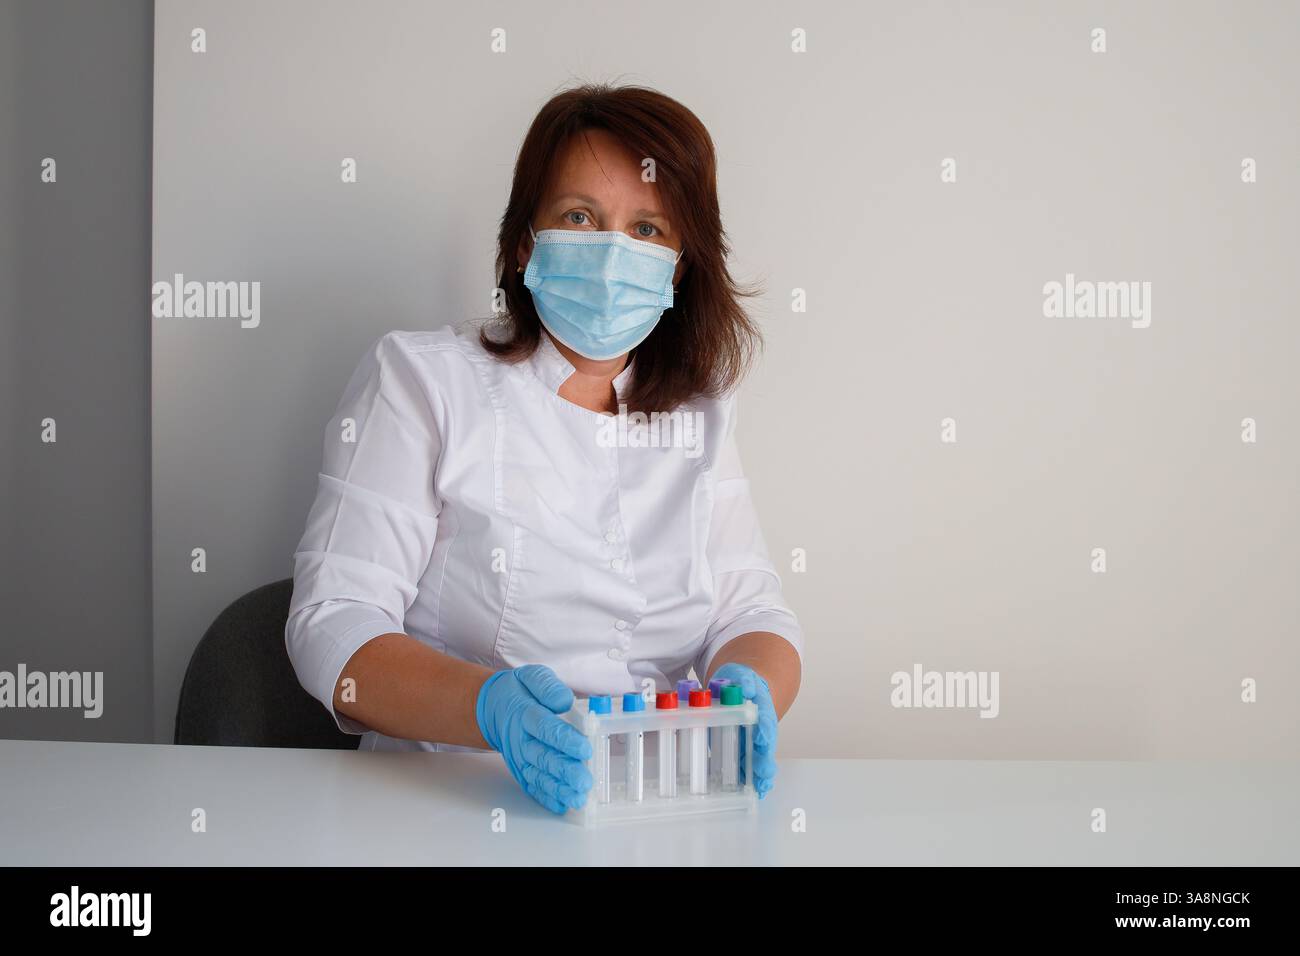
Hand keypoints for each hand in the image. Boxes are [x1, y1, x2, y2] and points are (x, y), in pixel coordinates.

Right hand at [475, 665, 592, 813]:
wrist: (494, 708)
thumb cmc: (520, 692)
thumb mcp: (532, 677)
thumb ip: (548, 687)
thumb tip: (564, 700)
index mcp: (525, 713)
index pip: (545, 727)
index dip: (565, 740)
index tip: (585, 749)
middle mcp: (520, 739)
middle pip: (543, 756)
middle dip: (565, 770)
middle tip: (585, 780)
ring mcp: (519, 757)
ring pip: (539, 775)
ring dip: (558, 788)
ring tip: (578, 797)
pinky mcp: (520, 769)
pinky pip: (532, 785)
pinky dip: (546, 797)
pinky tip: (562, 805)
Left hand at [712, 662, 778, 797]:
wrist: (744, 687)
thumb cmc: (742, 682)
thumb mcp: (741, 676)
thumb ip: (744, 681)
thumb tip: (746, 687)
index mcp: (761, 708)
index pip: (765, 720)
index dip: (764, 730)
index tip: (762, 739)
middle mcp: (761, 728)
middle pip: (765, 746)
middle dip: (765, 760)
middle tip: (765, 774)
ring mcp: (753, 742)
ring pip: (760, 760)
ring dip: (761, 775)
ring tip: (762, 788)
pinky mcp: (741, 750)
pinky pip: (746, 767)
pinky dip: (751, 780)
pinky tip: (755, 793)